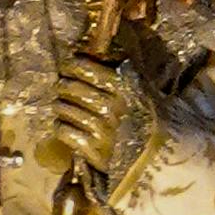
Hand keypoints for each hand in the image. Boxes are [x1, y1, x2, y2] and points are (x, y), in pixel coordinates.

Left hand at [42, 58, 154, 192]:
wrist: (156, 160)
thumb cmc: (146, 123)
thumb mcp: (143, 94)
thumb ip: (126, 76)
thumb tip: (104, 54)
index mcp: (126, 91)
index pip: (91, 70)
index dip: (75, 65)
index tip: (68, 64)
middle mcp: (113, 108)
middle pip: (74, 88)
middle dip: (63, 85)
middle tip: (60, 86)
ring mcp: (103, 130)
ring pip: (67, 109)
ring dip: (60, 106)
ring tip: (59, 105)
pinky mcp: (95, 150)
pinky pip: (66, 132)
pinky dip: (61, 127)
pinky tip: (62, 125)